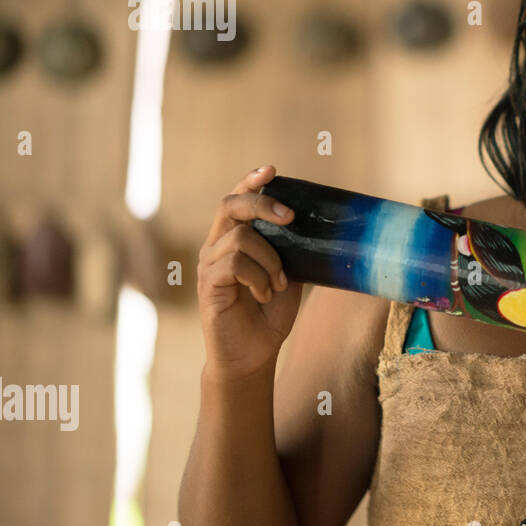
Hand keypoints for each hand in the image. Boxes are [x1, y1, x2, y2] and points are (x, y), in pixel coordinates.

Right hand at [197, 164, 303, 380]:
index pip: (237, 200)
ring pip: (240, 237)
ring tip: (278, 284)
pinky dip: (258, 277)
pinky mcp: (208, 286)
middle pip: (230, 205)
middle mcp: (216, 247)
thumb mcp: (290, 276)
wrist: (253, 355)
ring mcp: (209, 266)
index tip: (272, 169)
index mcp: (234, 240)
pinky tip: (264, 295)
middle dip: (262, 204)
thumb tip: (318, 226)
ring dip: (270, 259)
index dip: (251, 181)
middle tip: (290, 217)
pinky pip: (234, 265)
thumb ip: (293, 250)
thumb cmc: (269, 314)